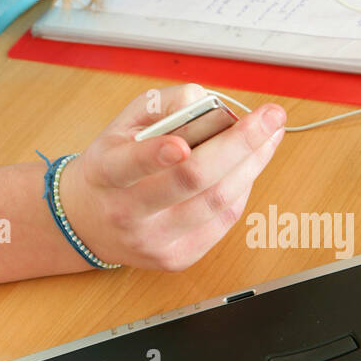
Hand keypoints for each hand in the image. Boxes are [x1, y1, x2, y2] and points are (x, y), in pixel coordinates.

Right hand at [57, 83, 286, 271]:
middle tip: (271, 118)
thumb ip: (161, 105)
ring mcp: (154, 241)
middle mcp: (127, 212)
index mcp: (106, 174)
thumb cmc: (113, 163)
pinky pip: (223, 220)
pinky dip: (243, 187)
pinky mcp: (176, 259)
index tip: (182, 143)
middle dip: (238, 145)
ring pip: (217, 201)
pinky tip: (248, 166)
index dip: (156, 156)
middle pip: (190, 182)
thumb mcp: (121, 125)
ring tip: (270, 135)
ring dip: (252, 164)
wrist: (89, 221)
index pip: (130, 165)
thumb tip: (204, 102)